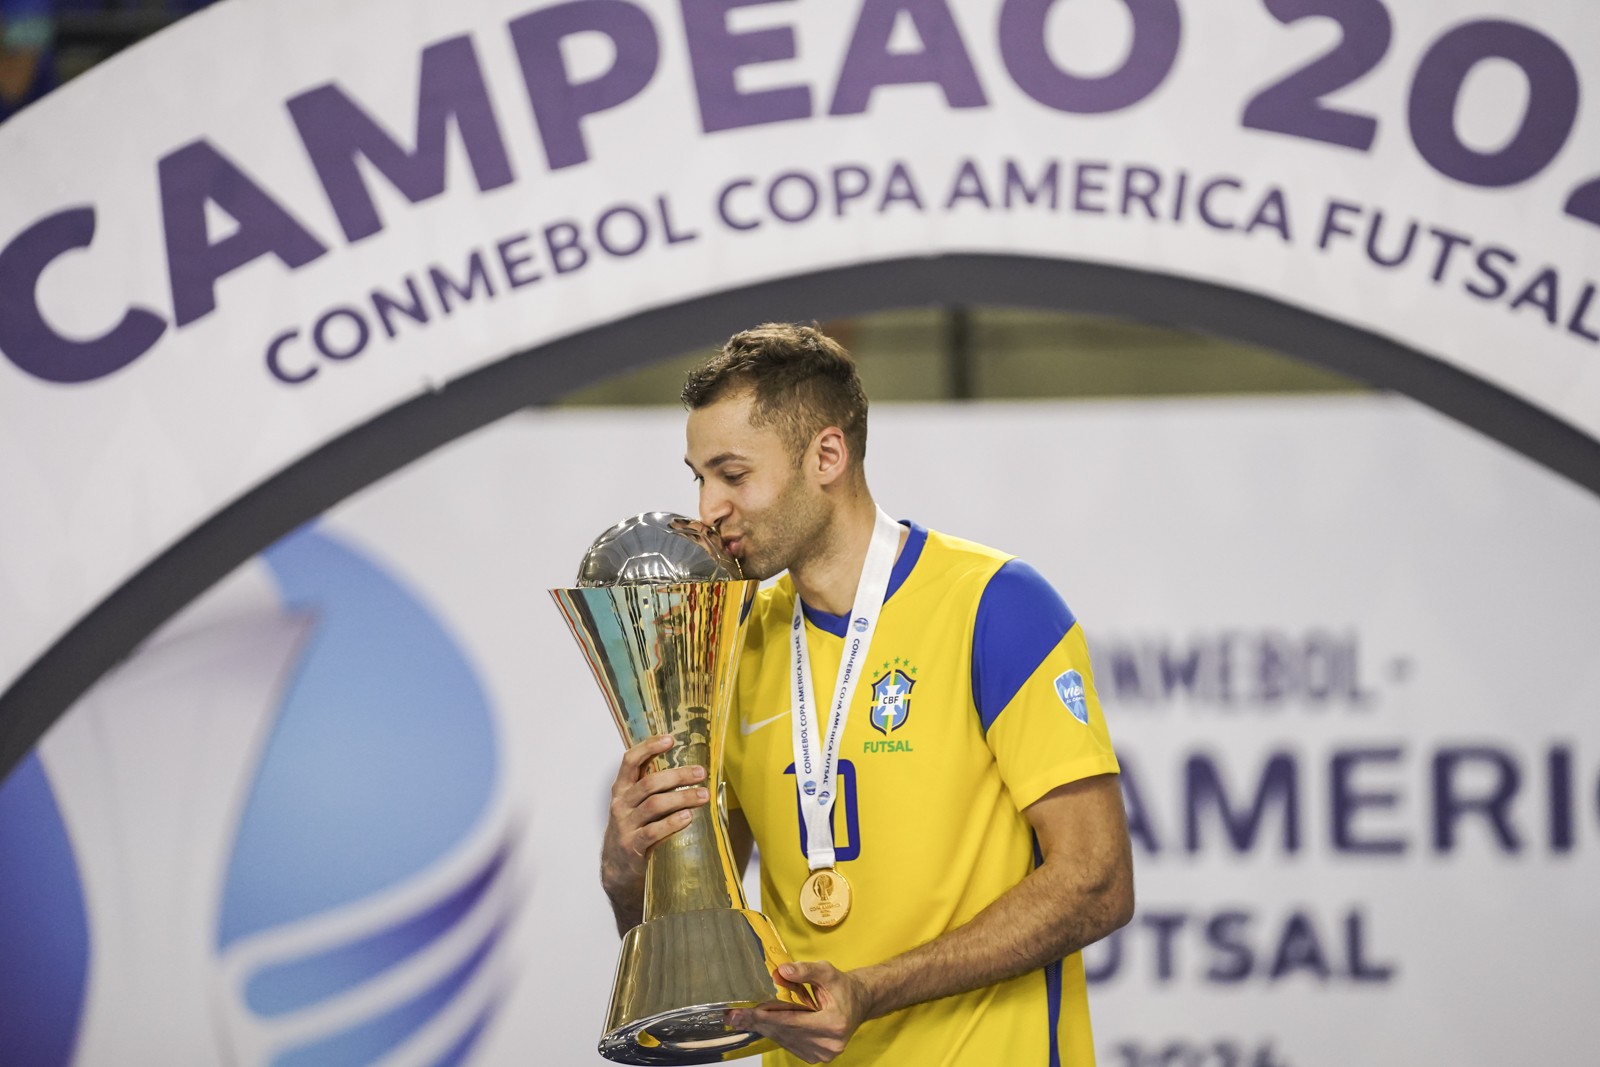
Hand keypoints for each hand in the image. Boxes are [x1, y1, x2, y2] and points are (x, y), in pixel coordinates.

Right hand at [600, 735, 708, 921]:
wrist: (617, 869)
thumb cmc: (634, 829)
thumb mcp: (637, 805)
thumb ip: (653, 787)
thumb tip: (688, 767)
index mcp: (622, 789)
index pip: (630, 761)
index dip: (648, 747)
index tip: (670, 739)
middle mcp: (621, 804)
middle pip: (649, 783)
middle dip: (678, 775)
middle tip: (701, 772)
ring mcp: (625, 825)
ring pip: (655, 805)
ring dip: (682, 798)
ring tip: (703, 796)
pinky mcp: (632, 846)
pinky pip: (653, 831)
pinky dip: (672, 822)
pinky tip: (688, 817)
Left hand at [728, 961, 873, 1063]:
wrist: (859, 1003)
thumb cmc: (842, 988)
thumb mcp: (826, 972)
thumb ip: (804, 971)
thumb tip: (781, 972)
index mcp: (833, 1023)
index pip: (791, 1021)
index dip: (765, 1016)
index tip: (743, 1013)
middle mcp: (829, 1043)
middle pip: (785, 1032)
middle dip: (758, 1023)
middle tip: (733, 1017)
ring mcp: (823, 1054)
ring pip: (785, 1040)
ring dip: (764, 1028)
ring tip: (743, 1018)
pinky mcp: (817, 1057)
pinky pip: (790, 1044)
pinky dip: (776, 1032)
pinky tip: (764, 1023)